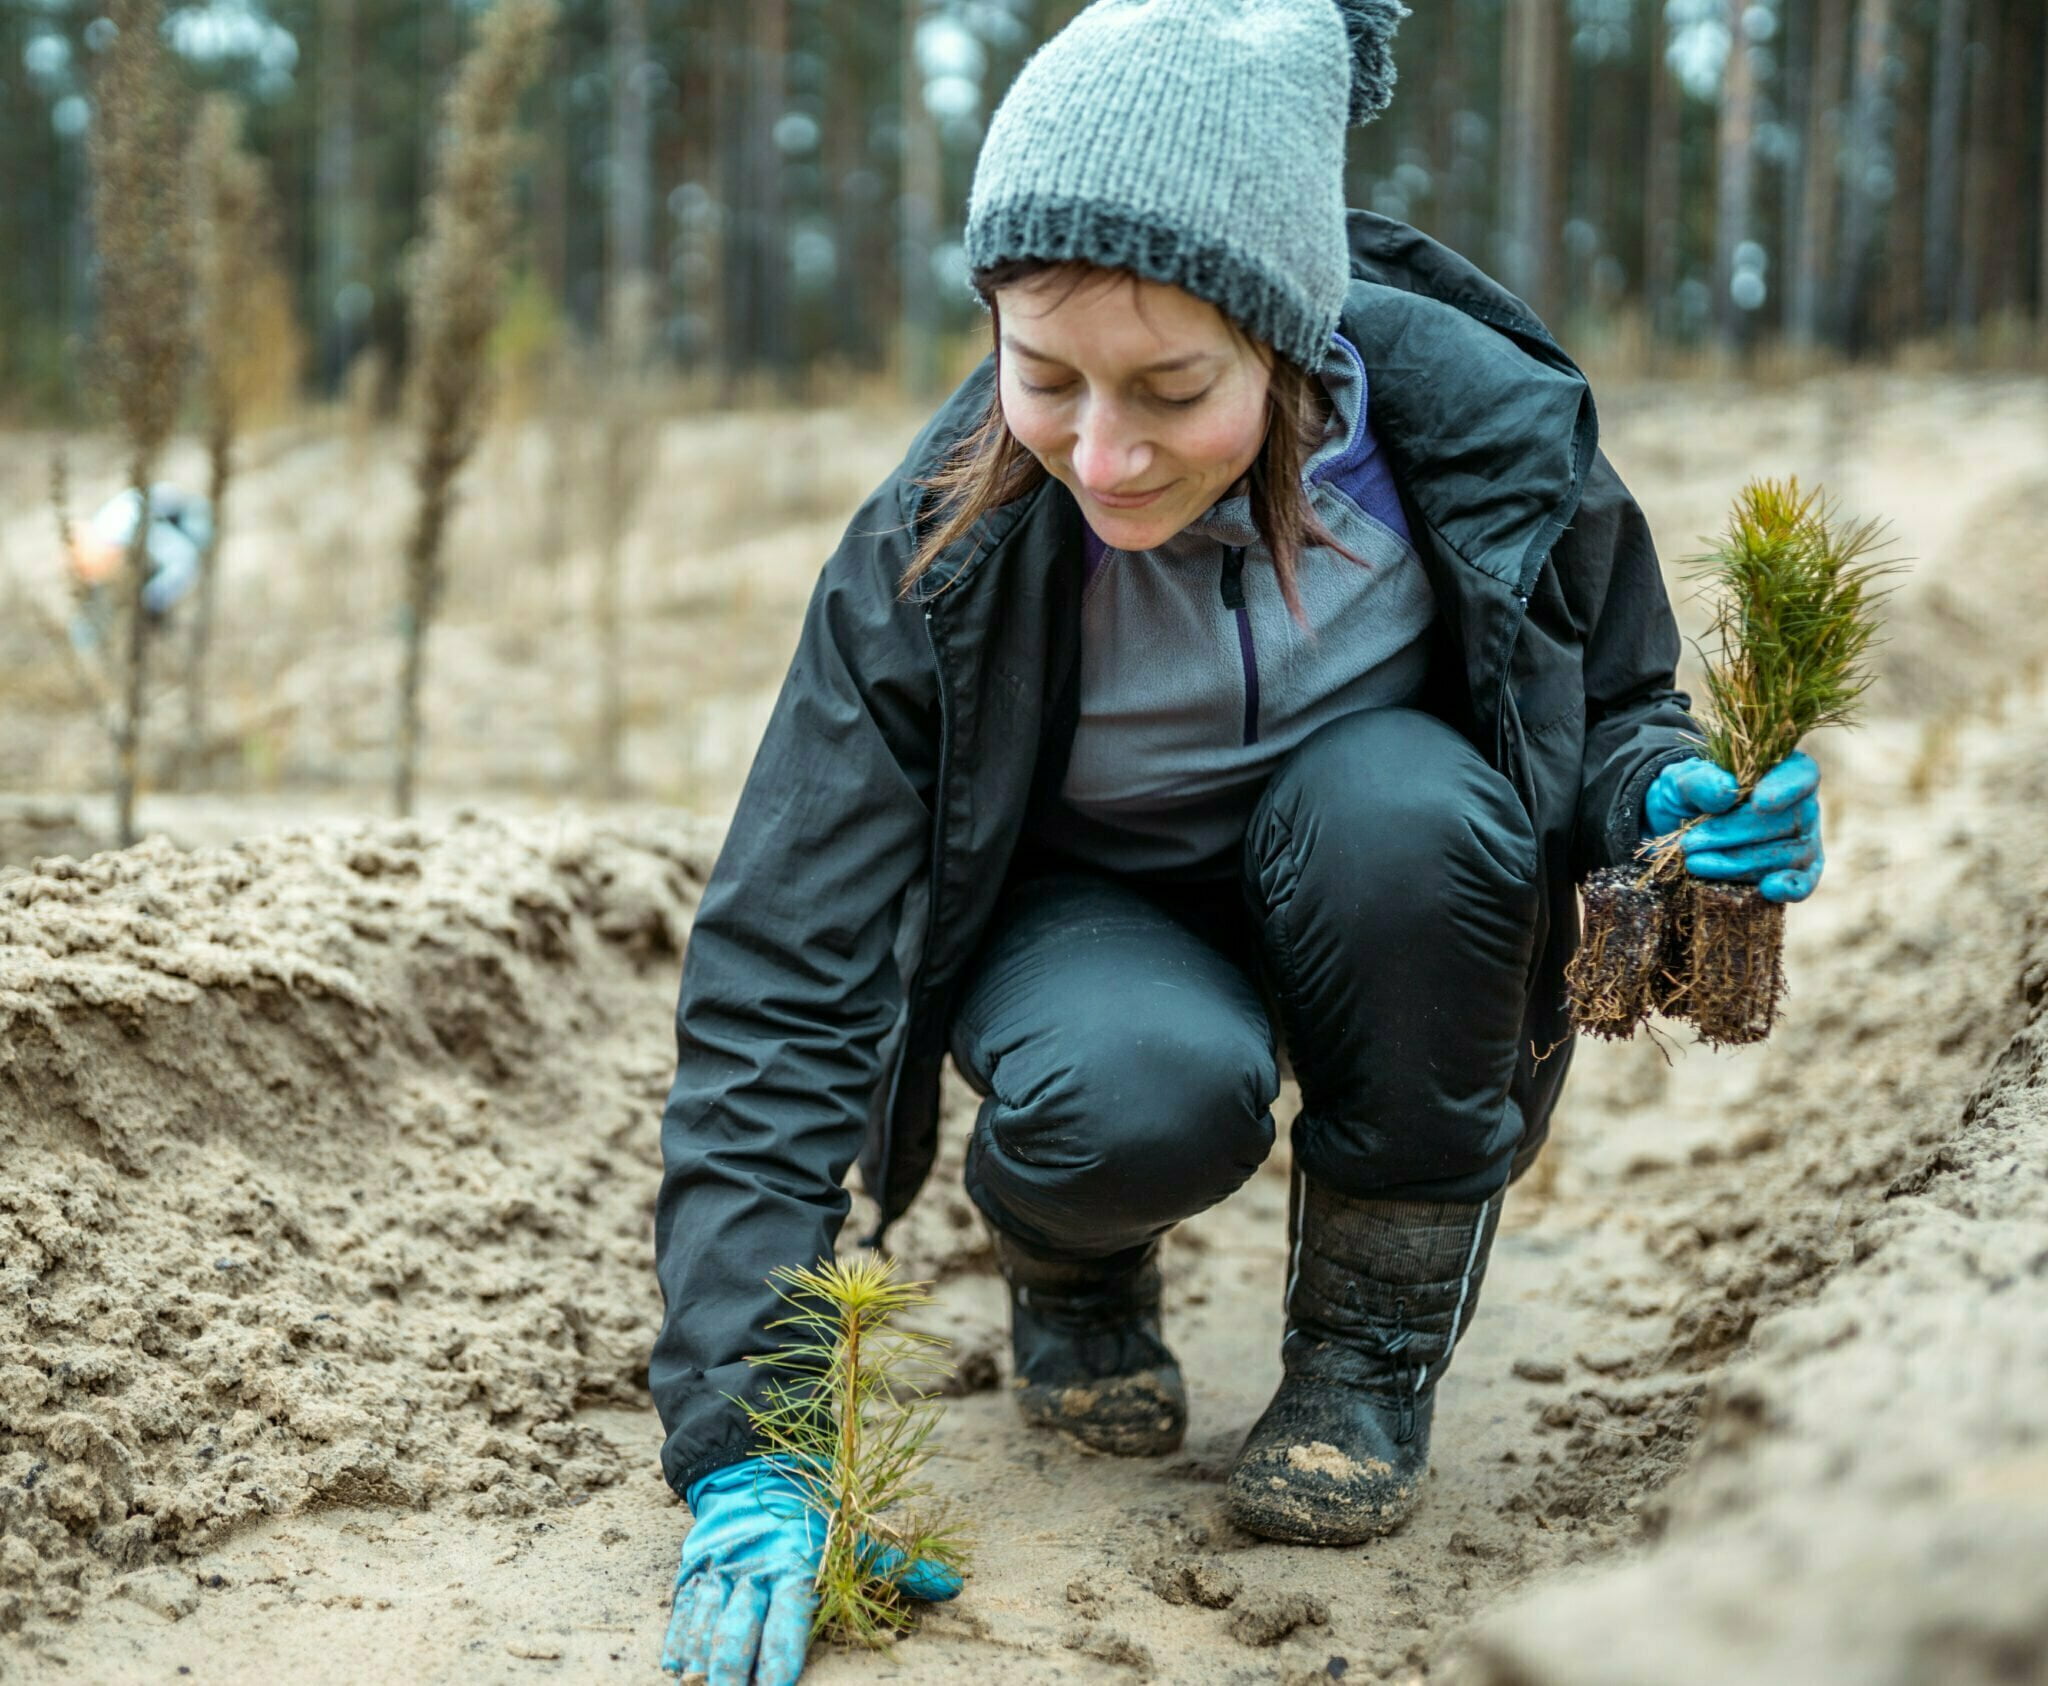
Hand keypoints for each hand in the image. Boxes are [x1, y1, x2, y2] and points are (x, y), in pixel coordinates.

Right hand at [663, 1458, 961, 1683]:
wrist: (757, 1469)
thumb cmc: (815, 1518)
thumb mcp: (858, 1538)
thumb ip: (901, 1569)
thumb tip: (953, 1587)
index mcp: (796, 1564)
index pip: (788, 1616)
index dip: (781, 1652)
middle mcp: (756, 1569)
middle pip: (740, 1626)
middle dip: (734, 1668)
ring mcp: (722, 1568)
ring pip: (709, 1618)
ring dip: (704, 1657)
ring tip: (699, 1684)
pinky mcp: (696, 1567)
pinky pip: (684, 1605)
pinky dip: (679, 1635)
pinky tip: (676, 1664)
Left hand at [1643, 751, 1823, 903]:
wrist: (1678, 829)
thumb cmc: (1689, 797)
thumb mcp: (1681, 780)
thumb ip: (1701, 780)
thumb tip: (1726, 790)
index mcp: (1783, 770)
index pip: (1800, 775)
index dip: (1785, 788)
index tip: (1759, 802)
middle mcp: (1802, 806)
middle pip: (1786, 821)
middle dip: (1735, 833)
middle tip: (1690, 843)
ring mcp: (1803, 841)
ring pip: (1785, 854)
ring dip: (1739, 863)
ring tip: (1695, 863)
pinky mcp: (1797, 873)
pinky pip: (1804, 882)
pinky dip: (1790, 888)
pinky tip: (1768, 889)